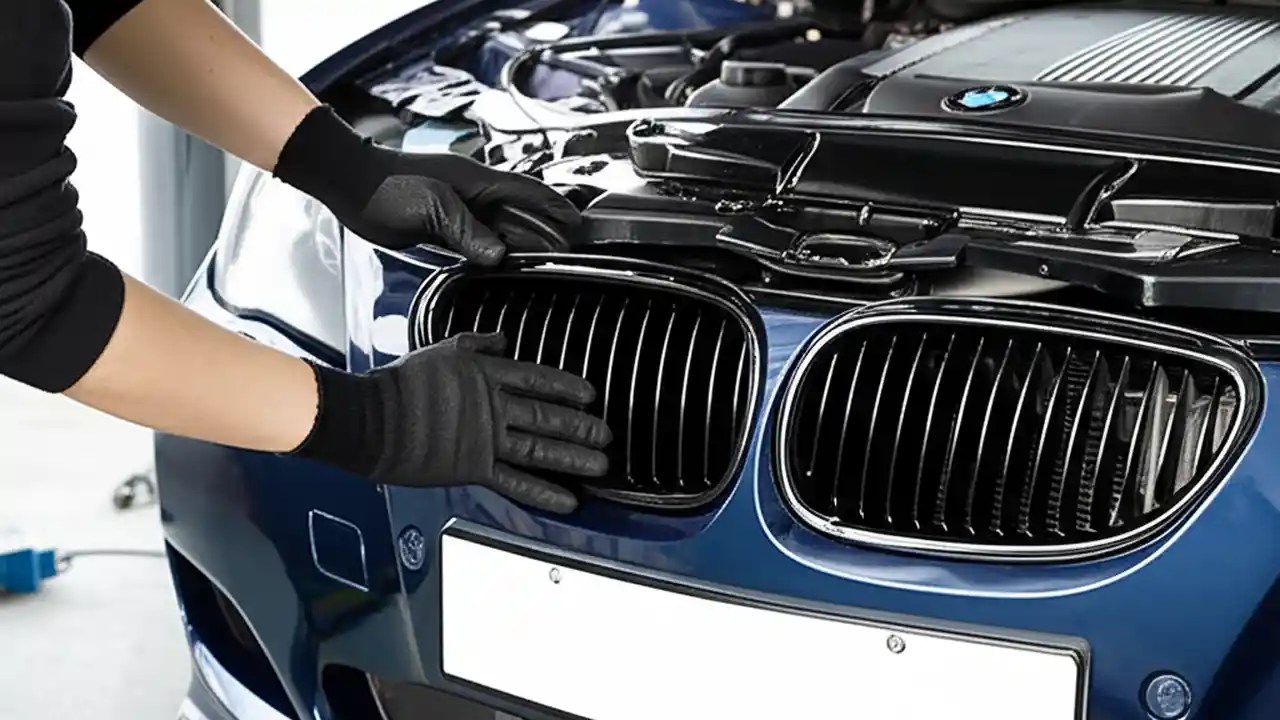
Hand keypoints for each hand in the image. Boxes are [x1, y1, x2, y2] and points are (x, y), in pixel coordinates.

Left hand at [273, 106, 580, 263]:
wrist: (349, 183)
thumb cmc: (386, 187)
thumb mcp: (432, 208)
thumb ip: (468, 232)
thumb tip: (500, 255)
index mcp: (478, 181)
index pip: (530, 192)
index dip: (557, 208)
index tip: (579, 224)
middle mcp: (474, 193)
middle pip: (522, 214)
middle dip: (546, 232)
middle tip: (569, 253)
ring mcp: (459, 208)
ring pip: (502, 228)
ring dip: (522, 244)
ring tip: (543, 262)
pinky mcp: (443, 223)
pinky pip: (479, 238)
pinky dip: (494, 251)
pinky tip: (501, 262)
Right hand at [293, 333, 610, 512]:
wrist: (372, 418)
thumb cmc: (400, 384)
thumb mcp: (442, 350)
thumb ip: (476, 343)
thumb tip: (501, 338)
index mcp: (486, 375)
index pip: (538, 378)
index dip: (568, 387)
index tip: (590, 395)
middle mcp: (492, 407)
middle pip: (548, 416)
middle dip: (581, 427)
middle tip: (606, 435)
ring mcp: (485, 439)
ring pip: (540, 450)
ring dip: (574, 459)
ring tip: (600, 467)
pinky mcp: (473, 468)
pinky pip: (515, 483)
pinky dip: (543, 493)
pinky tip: (567, 500)